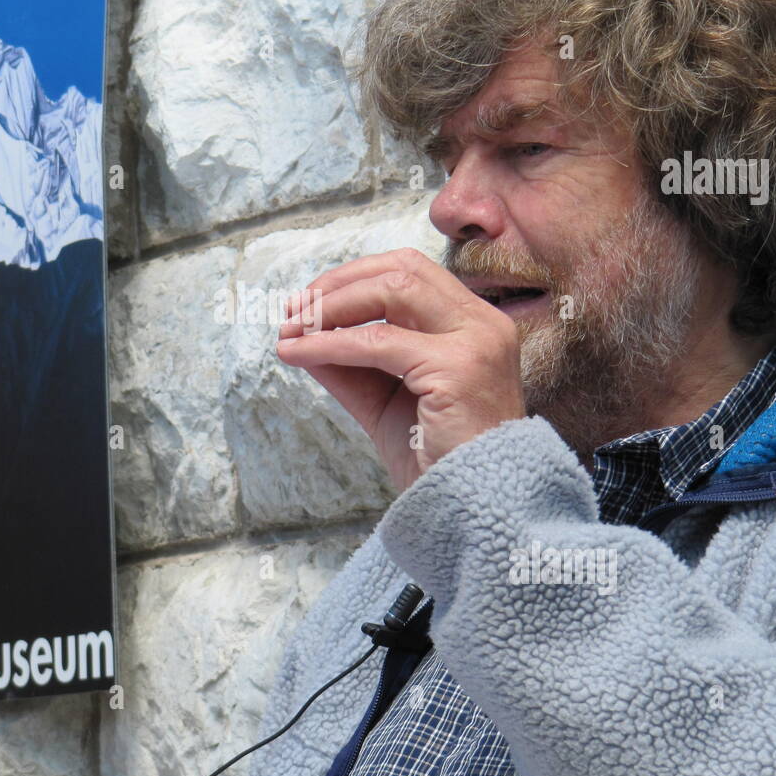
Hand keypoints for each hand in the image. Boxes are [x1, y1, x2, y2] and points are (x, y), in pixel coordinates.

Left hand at [275, 248, 526, 492]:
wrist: (472, 506)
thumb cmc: (434, 456)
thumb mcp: (382, 397)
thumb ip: (348, 362)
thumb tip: (299, 332)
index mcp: (473, 323)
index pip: (410, 271)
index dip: (353, 278)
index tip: (308, 301)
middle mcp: (483, 323)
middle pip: (402, 269)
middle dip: (339, 283)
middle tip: (293, 310)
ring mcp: (476, 341)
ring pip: (392, 292)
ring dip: (332, 306)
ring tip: (292, 329)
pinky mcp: (458, 367)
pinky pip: (378, 342)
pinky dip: (330, 343)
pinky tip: (299, 353)